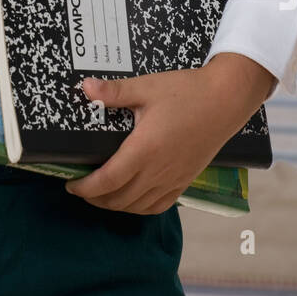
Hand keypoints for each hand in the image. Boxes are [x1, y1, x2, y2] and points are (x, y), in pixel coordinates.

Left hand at [65, 53, 273, 214]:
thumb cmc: (187, 91)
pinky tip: (130, 199)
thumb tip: (85, 87)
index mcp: (144, 149)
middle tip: (79, 188)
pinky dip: (139, 208)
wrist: (226, 100)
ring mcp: (173, 179)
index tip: (71, 184)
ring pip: (137, 206)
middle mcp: (158, 171)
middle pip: (119, 199)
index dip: (85, 188)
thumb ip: (114, 92)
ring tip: (100, 195)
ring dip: (114, 206)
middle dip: (94, 199)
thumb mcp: (147, 87)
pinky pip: (158, 206)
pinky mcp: (185, 181)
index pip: (107, 181)